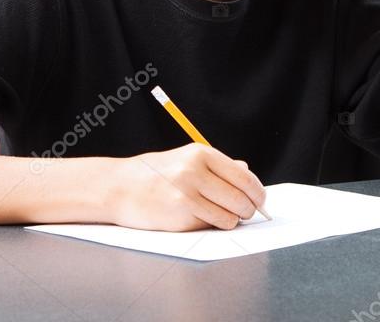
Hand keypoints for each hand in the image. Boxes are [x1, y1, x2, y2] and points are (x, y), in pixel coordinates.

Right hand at [112, 144, 266, 230]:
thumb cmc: (156, 174)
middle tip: (247, 213)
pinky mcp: (180, 214)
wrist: (119, 187)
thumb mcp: (187, 159)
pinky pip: (213, 225)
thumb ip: (218, 167)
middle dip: (249, 209)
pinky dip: (216, 226)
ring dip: (233, 220)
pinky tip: (206, 220)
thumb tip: (248, 173)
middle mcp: (195, 170)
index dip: (258, 192)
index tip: (260, 200)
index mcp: (201, 153)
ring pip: (230, 215)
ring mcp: (187, 193)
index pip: (244, 176)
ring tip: (224, 216)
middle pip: (241, 197)